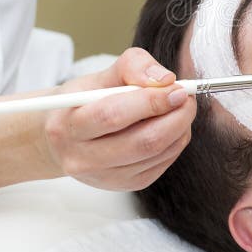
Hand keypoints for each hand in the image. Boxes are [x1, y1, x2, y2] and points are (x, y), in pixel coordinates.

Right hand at [42, 48, 194, 190]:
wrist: (64, 138)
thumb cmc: (82, 103)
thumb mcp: (98, 76)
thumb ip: (132, 67)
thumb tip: (166, 79)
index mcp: (69, 127)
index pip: (114, 116)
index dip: (152, 101)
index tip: (175, 87)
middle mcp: (83, 159)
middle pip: (142, 142)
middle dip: (175, 116)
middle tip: (186, 98)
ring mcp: (105, 177)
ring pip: (157, 154)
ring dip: (179, 128)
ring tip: (178, 108)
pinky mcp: (126, 185)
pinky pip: (162, 164)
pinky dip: (175, 142)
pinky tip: (170, 126)